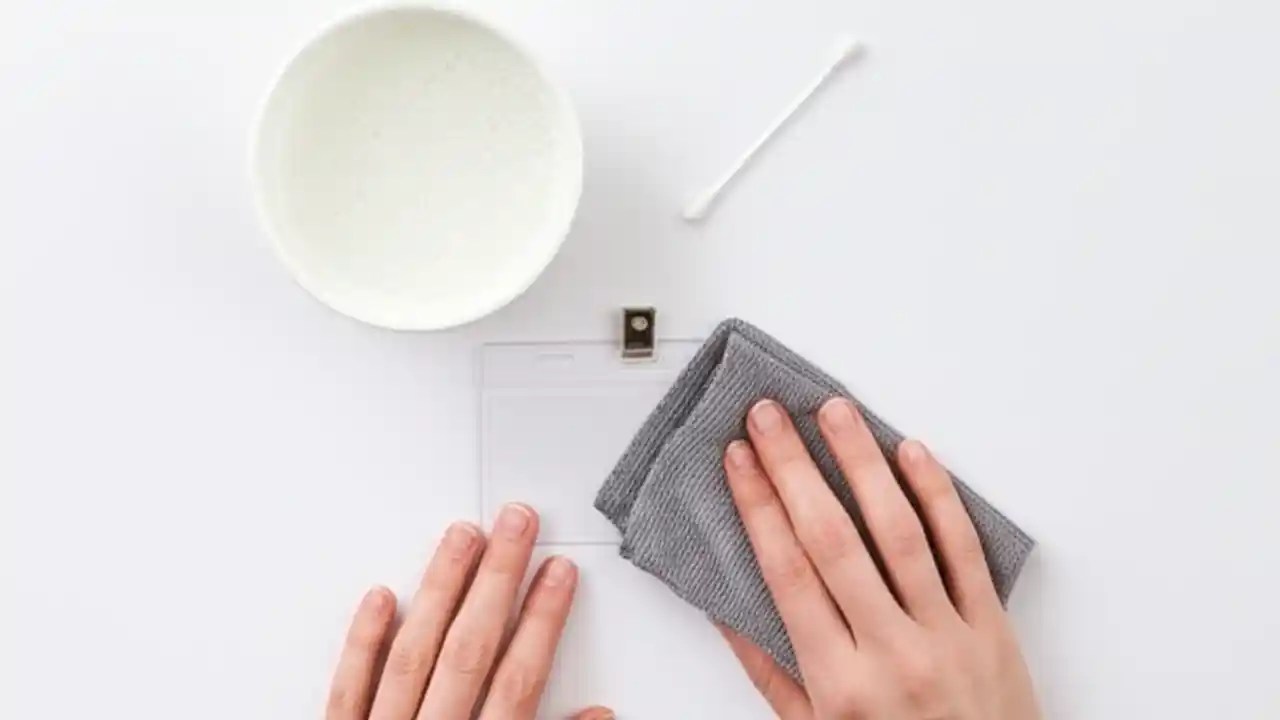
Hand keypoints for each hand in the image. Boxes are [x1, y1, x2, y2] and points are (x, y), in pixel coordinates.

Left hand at [325, 504, 612, 719]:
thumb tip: (599, 714)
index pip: (519, 678)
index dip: (543, 621)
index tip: (558, 573)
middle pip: (469, 648)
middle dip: (498, 578)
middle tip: (518, 523)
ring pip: (414, 653)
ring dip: (441, 588)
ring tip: (463, 535)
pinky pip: (349, 688)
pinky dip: (364, 641)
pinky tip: (383, 595)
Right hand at [720, 398, 1039, 719]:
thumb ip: (772, 673)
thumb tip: (726, 609)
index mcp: (838, 683)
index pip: (787, 573)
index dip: (758, 507)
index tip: (738, 460)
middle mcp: (891, 653)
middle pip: (834, 540)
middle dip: (795, 469)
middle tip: (769, 416)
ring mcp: (947, 635)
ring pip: (899, 532)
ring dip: (862, 463)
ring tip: (834, 412)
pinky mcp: (993, 626)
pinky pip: (964, 551)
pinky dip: (939, 497)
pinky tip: (911, 453)